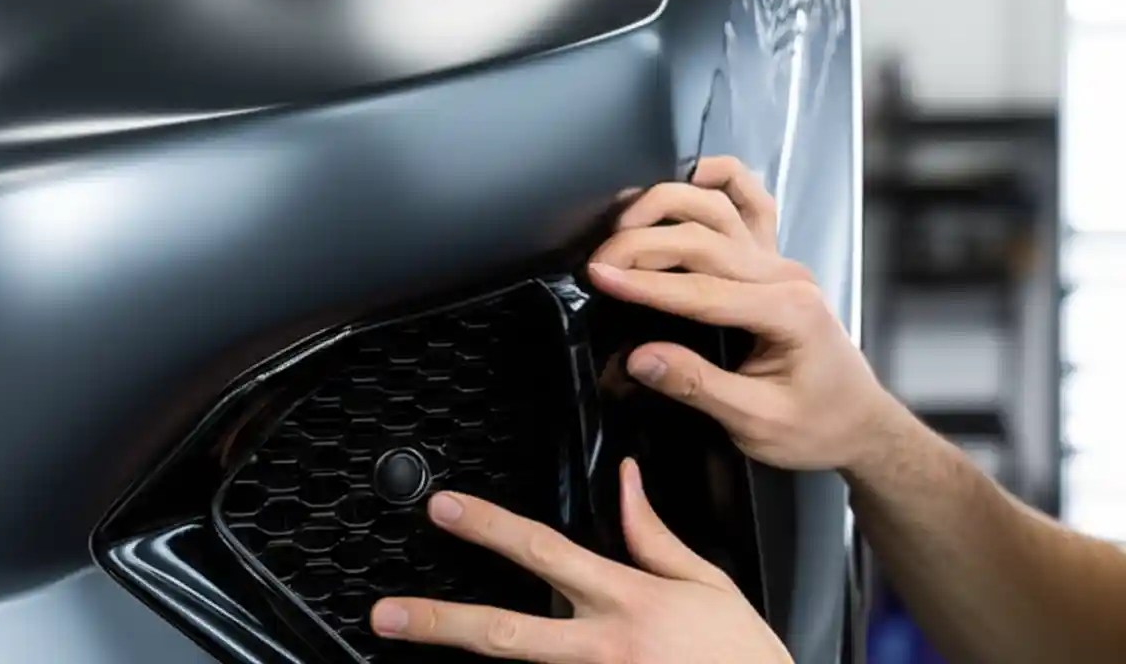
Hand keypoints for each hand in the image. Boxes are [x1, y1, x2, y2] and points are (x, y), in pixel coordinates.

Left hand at [370, 459, 790, 663]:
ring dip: (463, 656)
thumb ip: (653, 535)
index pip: (545, 551)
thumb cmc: (742, 653)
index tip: (446, 508)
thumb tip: (626, 482)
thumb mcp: (705, 581)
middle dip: (441, 621)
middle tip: (387, 615)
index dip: (489, 527)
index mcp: (629, 600)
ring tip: (415, 639)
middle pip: (507, 632)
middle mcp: (605, 647)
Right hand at [587, 157, 900, 473]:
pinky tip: (688, 177)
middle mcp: (785, 275)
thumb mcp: (756, 423)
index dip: (644, 282)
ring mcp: (781, 261)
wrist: (859, 423)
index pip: (701, 291)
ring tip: (620, 224)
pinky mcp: (773, 260)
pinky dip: (718, 181)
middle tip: (595, 264)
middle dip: (640, 245)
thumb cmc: (816, 426)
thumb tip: (639, 358)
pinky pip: (748, 202)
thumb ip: (696, 386)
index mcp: (788, 313)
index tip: (599, 276)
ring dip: (666, 205)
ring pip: (718, 209)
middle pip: (701, 241)